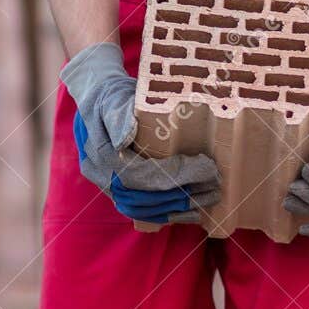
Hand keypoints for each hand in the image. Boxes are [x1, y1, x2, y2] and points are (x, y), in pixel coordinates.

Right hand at [63, 43, 220, 223]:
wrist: (95, 97)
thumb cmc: (109, 95)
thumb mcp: (112, 97)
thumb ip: (118, 116)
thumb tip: (124, 140)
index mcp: (99, 153)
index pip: (138, 174)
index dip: (173, 175)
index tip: (205, 167)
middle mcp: (100, 174)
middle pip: (141, 196)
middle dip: (180, 195)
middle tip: (213, 186)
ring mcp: (105, 184)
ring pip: (140, 208)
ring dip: (176, 208)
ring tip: (207, 199)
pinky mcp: (116, 189)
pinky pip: (138, 209)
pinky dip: (164, 213)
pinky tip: (189, 212)